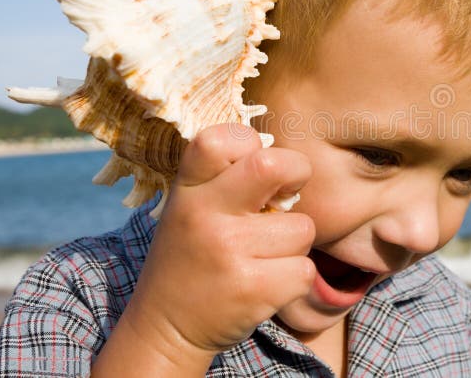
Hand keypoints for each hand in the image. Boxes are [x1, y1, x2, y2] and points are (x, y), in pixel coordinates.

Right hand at [118, 123, 314, 360]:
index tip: (253, 161)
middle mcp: (206, 215)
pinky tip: (266, 284)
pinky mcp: (253, 290)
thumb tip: (288, 164)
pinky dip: (294, 280)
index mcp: (189, 190)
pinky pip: (305, 270)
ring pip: (302, 228)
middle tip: (287, 193)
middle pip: (274, 166)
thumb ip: (229, 180)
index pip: (220, 139)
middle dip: (297, 173)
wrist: (165, 329)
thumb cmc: (193, 256)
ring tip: (263, 256)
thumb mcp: (192, 208)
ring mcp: (230, 252)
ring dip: (294, 244)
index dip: (248, 143)